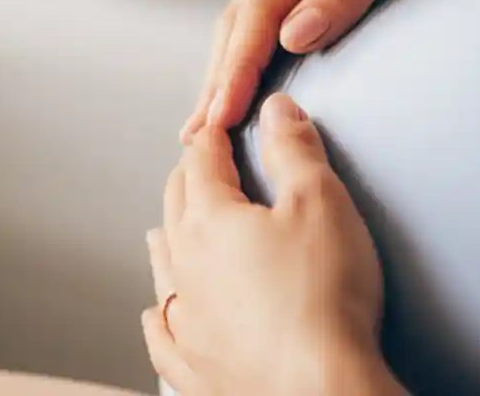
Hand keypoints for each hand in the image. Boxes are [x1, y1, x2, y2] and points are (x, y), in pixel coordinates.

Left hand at [143, 94, 401, 395]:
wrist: (319, 388)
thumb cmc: (323, 300)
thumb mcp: (321, 202)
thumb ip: (295, 150)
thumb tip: (277, 112)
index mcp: (210, 221)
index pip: (202, 163)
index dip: (213, 138)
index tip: (216, 127)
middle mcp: (185, 267)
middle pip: (176, 208)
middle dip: (188, 181)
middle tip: (198, 166)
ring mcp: (185, 320)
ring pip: (162, 267)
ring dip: (165, 240)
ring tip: (164, 228)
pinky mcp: (194, 365)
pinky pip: (163, 335)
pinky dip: (158, 318)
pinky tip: (156, 315)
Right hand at [182, 0, 479, 140]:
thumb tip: (293, 38)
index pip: (258, 10)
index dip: (234, 68)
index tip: (218, 118)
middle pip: (240, 20)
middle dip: (216, 79)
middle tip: (196, 141)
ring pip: (250, 24)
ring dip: (226, 73)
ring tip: (206, 128)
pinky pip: (274, 24)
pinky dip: (253, 61)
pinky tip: (249, 92)